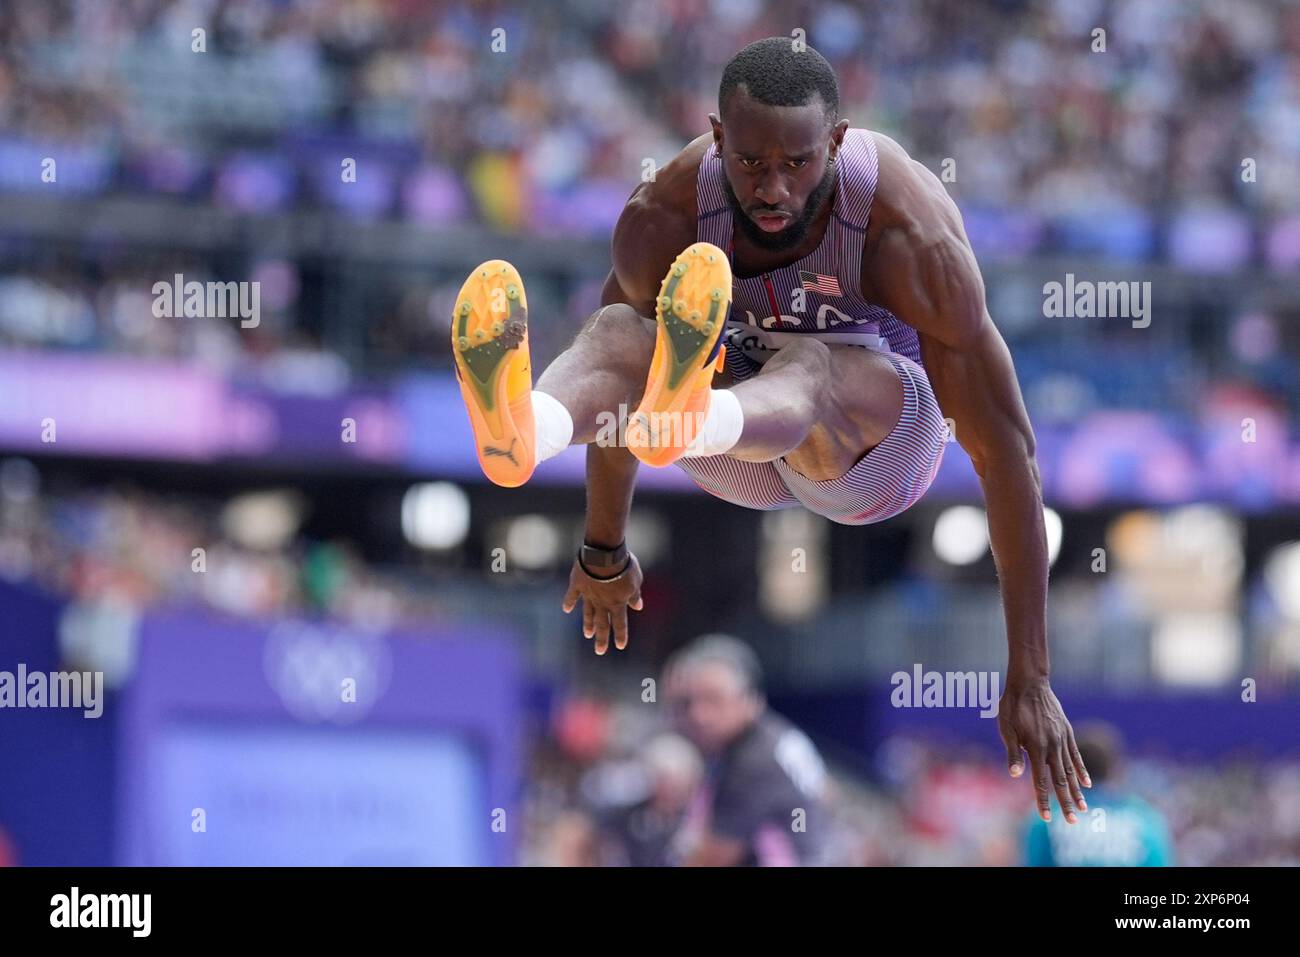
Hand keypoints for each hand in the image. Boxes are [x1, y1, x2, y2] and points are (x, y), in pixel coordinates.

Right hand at [561, 553, 642, 654]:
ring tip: (587, 634)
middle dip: (601, 638)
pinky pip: (572, 595)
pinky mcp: (577, 584)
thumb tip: (638, 607)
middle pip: (602, 623)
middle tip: (600, 651)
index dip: (620, 635)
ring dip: (588, 624)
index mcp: (617, 603)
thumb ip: (635, 595)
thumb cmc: (623, 566)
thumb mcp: (635, 580)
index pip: (620, 623)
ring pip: (588, 613)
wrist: (603, 554)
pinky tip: (566, 609)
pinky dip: (569, 602)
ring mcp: (588, 594)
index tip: (620, 646)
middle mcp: (602, 602)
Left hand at [998, 677, 1090, 822]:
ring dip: (1077, 791)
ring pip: (1070, 771)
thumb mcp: (1006, 729)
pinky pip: (1076, 755)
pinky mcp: (1067, 732)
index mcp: (1036, 748)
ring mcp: (1062, 739)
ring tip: (1084, 808)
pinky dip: (1081, 770)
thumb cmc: (1013, 706)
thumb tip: (1015, 775)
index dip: (1044, 800)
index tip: (1047, 818)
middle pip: (1060, 781)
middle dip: (1066, 803)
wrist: (1029, 682)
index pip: (1041, 781)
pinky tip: (1087, 783)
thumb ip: (1014, 753)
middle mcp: (1052, 746)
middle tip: (1072, 822)